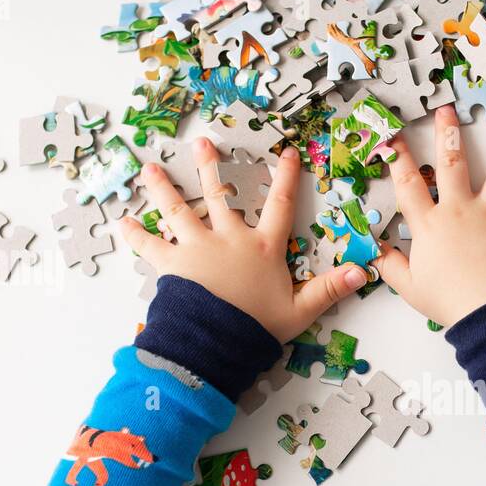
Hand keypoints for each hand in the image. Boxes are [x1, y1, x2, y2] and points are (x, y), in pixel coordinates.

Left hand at [120, 137, 369, 342]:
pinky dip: (136, 234)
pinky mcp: (172, 263)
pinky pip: (150, 245)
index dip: (286, 177)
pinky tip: (123, 221)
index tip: (287, 152)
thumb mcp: (300, 311)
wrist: (218, 341)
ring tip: (151, 169)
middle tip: (204, 143)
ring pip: (179, 210)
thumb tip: (362, 272)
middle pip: (221, 195)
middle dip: (212, 166)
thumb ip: (329, 289)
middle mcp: (230, 238)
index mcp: (263, 248)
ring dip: (164, 188)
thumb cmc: (258, 327)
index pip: (279, 205)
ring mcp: (198, 247)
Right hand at [376, 106, 485, 326]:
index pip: (408, 185)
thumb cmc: (451, 302)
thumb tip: (376, 252)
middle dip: (447, 134)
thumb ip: (392, 266)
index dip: (398, 159)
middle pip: (452, 164)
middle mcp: (461, 210)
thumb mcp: (411, 288)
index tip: (393, 137)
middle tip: (446, 110)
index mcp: (430, 226)